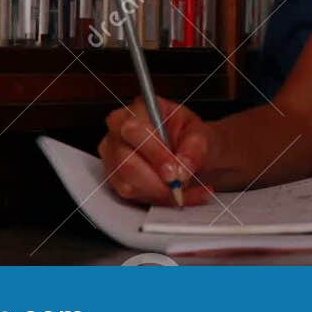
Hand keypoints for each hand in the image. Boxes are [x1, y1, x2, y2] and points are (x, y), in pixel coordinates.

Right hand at [100, 97, 214, 204]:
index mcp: (136, 110)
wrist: (187, 147)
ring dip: (161, 194)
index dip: (153, 154)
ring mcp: (112, 158)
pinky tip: (180, 196)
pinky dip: (160, 200)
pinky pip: (133, 196)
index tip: (173, 171)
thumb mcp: (199, 133)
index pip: (133, 131)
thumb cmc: (188, 134)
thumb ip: (193, 149)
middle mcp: (117, 133)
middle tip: (180, 186)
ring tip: (187, 191)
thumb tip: (181, 169)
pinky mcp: (115, 180)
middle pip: (126, 163)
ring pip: (128, 185)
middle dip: (157, 181)